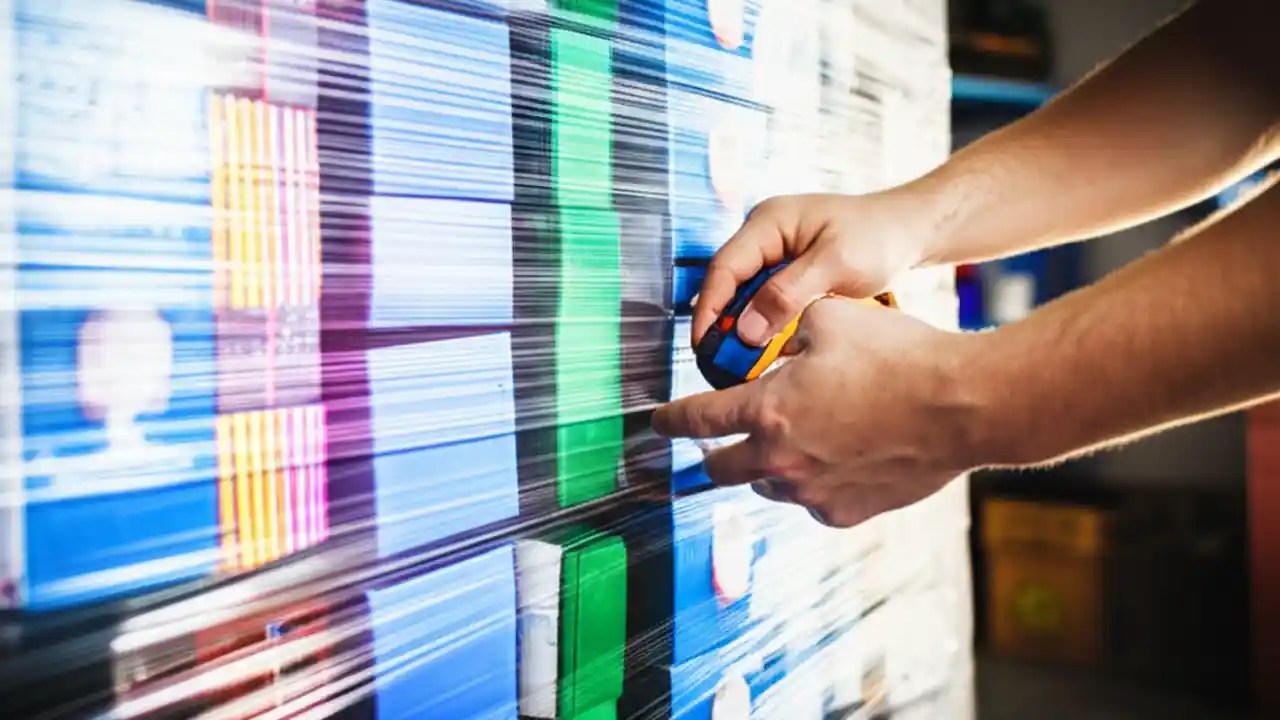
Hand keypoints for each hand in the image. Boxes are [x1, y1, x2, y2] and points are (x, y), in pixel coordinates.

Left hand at [656, 298, 984, 526]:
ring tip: (786, 443)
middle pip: (721, 468)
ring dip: (765, 466)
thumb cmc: (898, 355)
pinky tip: (830, 462)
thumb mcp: (830, 318)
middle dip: (712, 452)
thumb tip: (768, 339)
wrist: (962, 406)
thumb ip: (786, 329)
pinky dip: (811, 483)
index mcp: (768, 410)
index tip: (658, 420)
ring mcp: (813, 493)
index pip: (698, 419)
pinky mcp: (846, 512)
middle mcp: (781, 459)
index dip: (671, 418)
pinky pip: (812, 502)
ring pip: (768, 486)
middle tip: (716, 442)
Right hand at [692, 191, 943, 347]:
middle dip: (722, 323)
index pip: (724, 267)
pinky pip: (763, 300)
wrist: (909, 230)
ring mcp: (774, 252)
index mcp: (768, 222)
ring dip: (742, 327)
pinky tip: (764, 351)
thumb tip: (746, 330)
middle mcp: (764, 235)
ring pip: (744, 295)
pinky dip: (762, 325)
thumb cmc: (879, 236)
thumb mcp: (836, 266)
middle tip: (719, 363)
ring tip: (739, 364)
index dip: (709, 309)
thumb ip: (788, 295)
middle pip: (728, 283)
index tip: (703, 345)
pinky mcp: (787, 270)